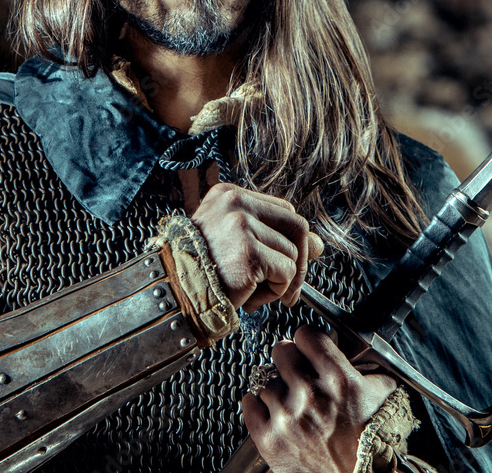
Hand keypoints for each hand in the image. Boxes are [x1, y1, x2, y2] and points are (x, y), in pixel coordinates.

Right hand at [191, 183, 322, 310]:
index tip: (288, 264)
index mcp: (228, 195)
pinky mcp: (249, 252)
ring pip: (292, 253)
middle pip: (296, 225)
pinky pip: (286, 272)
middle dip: (300, 261)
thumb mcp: (236, 246)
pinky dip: (276, 291)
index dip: (292, 240)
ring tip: (250, 290)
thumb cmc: (201, 273)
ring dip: (279, 281)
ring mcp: (241, 226)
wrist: (172, 296)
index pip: (283, 210)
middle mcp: (235, 203)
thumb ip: (274, 238)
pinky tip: (250, 296)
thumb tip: (319, 243)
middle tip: (287, 288)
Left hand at [242, 325, 396, 472]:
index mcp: (338, 378)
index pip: (306, 334)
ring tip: (292, 402)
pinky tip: (273, 410)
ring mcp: (287, 415)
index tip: (308, 347)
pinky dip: (257, 405)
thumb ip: (370, 367)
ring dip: (278, 389)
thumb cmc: (371, 440)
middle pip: (281, 350)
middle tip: (297, 372)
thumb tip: (361, 351)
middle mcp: (310, 393)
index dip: (308, 340)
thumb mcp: (381, 394)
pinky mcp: (269, 437)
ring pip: (266, 380)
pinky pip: (249, 403)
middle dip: (290, 359)